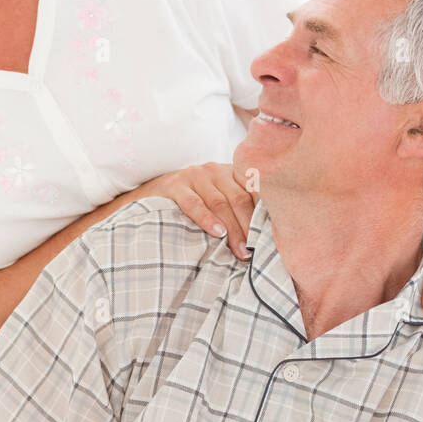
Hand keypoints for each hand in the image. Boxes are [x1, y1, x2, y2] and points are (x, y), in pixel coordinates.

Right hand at [125, 162, 256, 261]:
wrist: (151, 195)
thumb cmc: (194, 205)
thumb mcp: (218, 203)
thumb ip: (238, 212)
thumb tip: (264, 242)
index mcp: (231, 172)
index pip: (254, 191)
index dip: (263, 215)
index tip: (271, 240)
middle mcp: (215, 169)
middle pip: (239, 198)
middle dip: (248, 227)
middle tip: (254, 252)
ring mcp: (195, 175)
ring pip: (220, 202)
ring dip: (232, 228)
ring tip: (240, 250)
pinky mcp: (175, 184)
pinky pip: (194, 203)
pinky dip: (207, 218)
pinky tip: (217, 233)